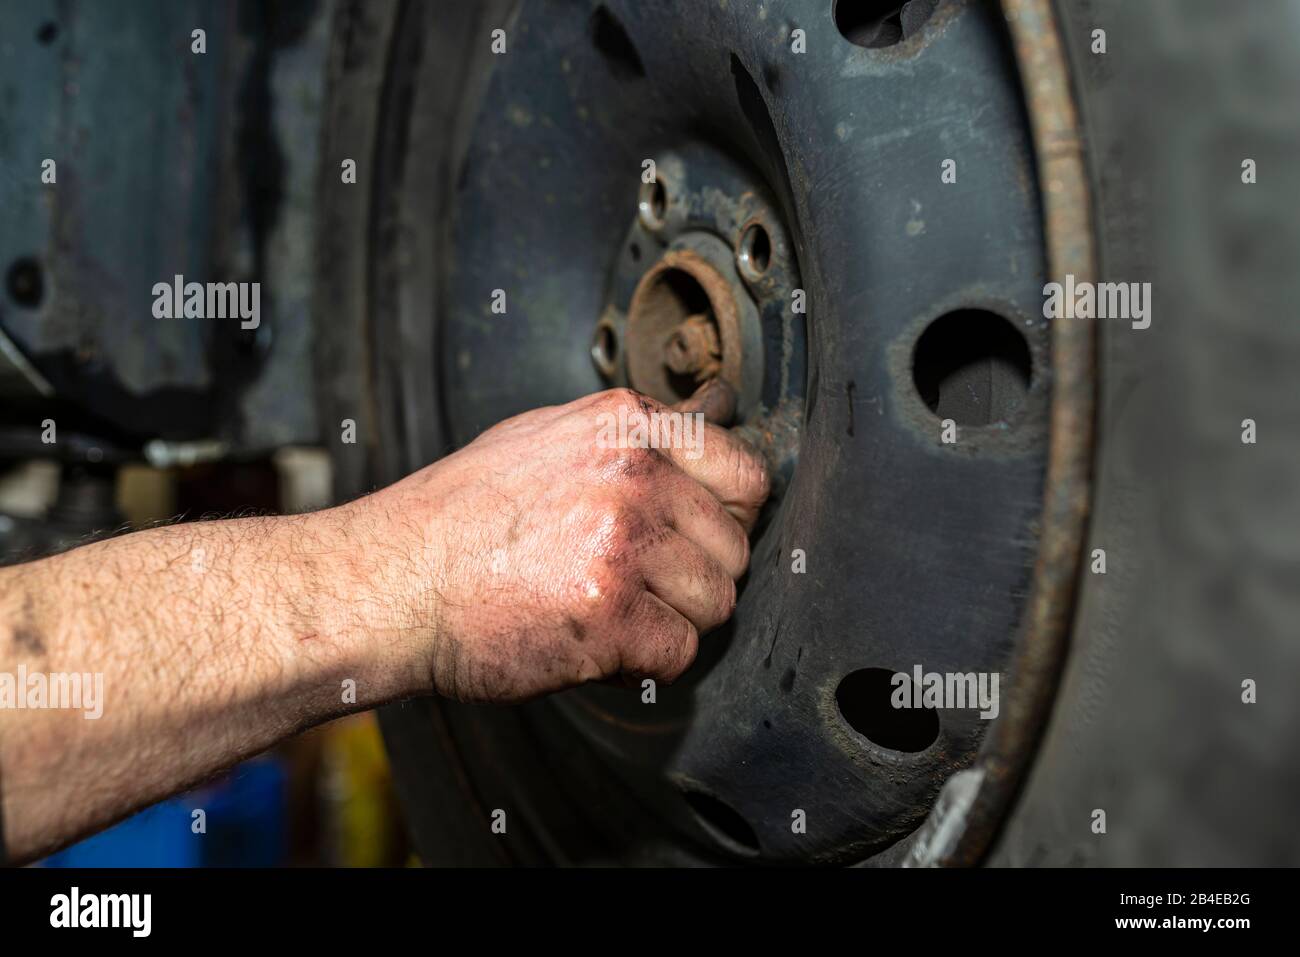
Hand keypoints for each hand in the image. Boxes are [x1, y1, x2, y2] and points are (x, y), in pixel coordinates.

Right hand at [358, 383, 769, 701]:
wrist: (390, 582)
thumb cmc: (455, 518)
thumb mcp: (542, 440)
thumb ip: (625, 442)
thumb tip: (701, 430)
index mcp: (624, 424)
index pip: (743, 472)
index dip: (727, 516)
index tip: (699, 538)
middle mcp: (633, 475)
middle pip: (733, 546)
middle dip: (696, 577)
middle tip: (641, 588)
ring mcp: (624, 543)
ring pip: (716, 601)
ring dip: (673, 620)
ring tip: (612, 614)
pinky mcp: (611, 613)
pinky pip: (680, 651)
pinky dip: (645, 663)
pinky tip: (596, 644)